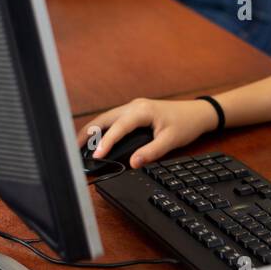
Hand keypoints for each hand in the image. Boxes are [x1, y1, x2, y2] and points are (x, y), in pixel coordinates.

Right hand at [76, 98, 218, 168]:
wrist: (197, 113)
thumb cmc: (185, 124)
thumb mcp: (171, 140)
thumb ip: (151, 152)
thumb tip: (132, 163)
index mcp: (142, 110)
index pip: (118, 127)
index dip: (106, 142)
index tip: (96, 156)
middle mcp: (134, 106)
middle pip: (104, 119)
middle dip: (88, 134)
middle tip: (73, 150)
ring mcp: (132, 107)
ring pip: (106, 119)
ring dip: (92, 131)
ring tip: (78, 147)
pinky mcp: (133, 112)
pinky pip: (112, 120)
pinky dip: (101, 130)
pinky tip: (95, 140)